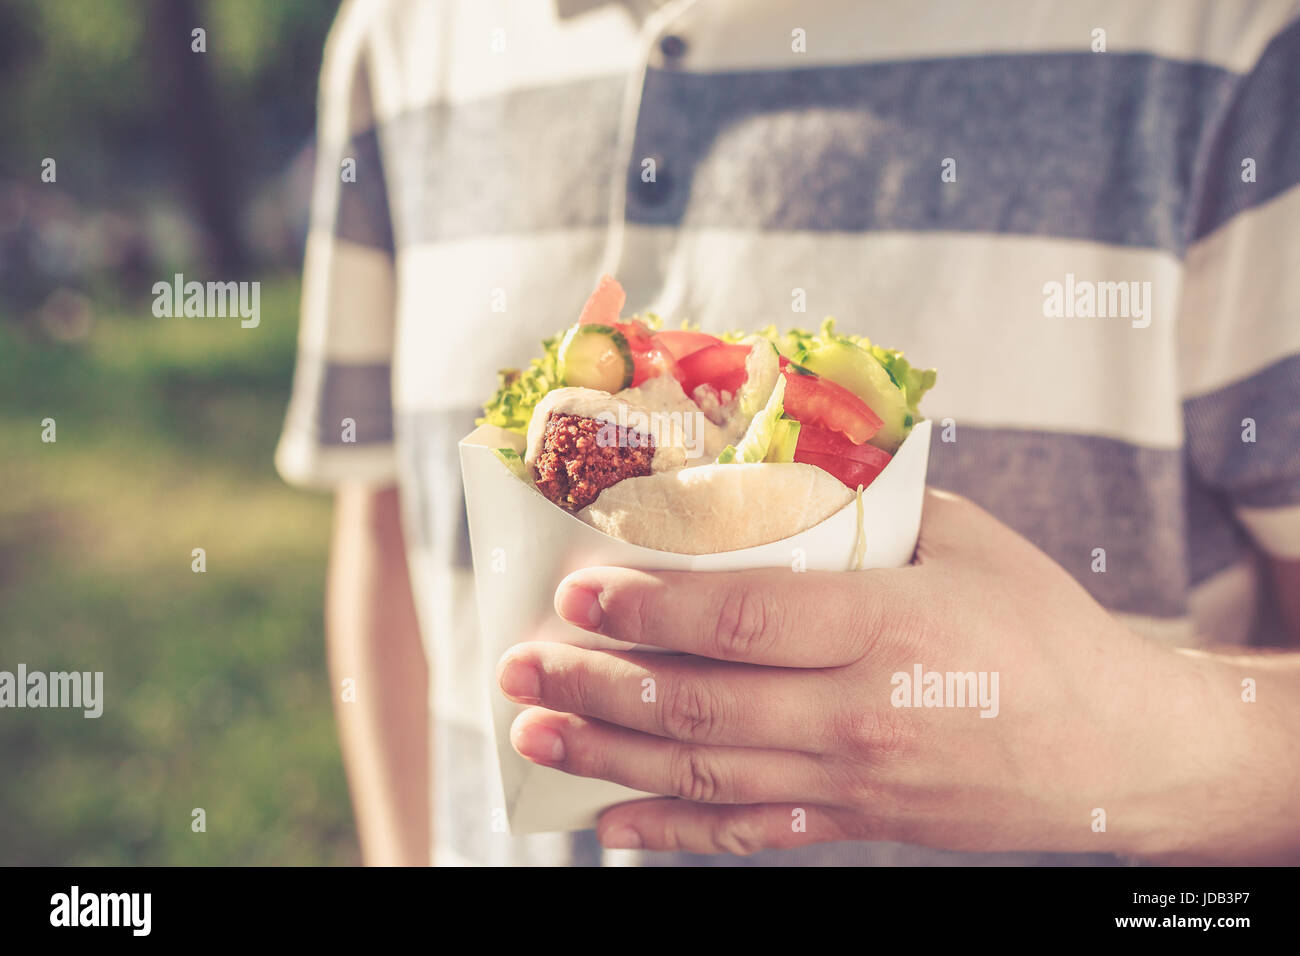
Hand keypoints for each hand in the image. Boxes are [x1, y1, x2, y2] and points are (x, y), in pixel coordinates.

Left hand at [497, 490, 1244, 857]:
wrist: (1123, 753)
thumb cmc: (1045, 630)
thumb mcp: (969, 543)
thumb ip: (868, 510)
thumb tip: (769, 468)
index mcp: (889, 628)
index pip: (742, 621)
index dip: (649, 609)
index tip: (578, 592)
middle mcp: (862, 714)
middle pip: (702, 704)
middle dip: (597, 682)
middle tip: (517, 662)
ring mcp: (855, 783)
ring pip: (707, 774)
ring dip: (610, 752)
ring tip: (533, 730)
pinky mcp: (858, 825)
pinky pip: (750, 835)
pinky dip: (673, 833)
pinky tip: (612, 821)